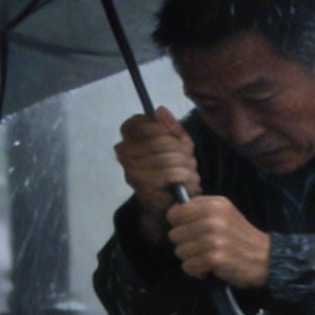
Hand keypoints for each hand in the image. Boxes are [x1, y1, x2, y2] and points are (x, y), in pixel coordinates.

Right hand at [113, 108, 199, 243]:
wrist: (170, 204)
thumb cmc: (174, 170)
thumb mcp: (179, 146)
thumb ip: (172, 127)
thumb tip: (160, 110)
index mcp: (129, 141)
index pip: (136, 124)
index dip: (157, 128)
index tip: (172, 136)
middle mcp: (125, 156)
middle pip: (159, 141)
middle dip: (181, 150)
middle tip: (188, 160)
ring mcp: (132, 173)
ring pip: (168, 158)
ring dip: (187, 166)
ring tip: (189, 174)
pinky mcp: (144, 190)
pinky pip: (172, 176)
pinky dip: (186, 179)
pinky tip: (186, 184)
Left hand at [164, 196, 270, 290]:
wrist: (266, 258)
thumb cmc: (240, 237)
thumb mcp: (224, 213)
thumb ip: (200, 209)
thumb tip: (172, 213)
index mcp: (214, 205)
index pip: (174, 213)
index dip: (180, 224)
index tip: (193, 230)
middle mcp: (213, 219)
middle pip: (174, 234)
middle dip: (185, 243)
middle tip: (202, 246)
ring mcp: (214, 239)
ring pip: (179, 251)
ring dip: (191, 258)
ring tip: (208, 256)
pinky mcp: (214, 258)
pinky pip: (188, 266)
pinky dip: (196, 270)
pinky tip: (209, 267)